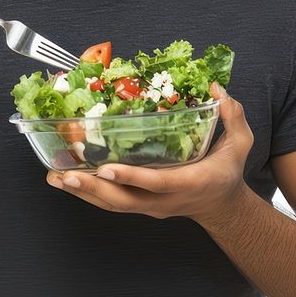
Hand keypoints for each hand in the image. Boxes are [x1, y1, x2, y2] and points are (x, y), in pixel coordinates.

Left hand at [46, 81, 252, 223]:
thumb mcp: (240, 143)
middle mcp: (164, 200)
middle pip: (123, 200)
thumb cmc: (227, 171)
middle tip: (64, 175)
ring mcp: (149, 207)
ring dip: (82, 192)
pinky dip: (86, 194)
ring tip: (55, 178)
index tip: (105, 168)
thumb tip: (218, 90)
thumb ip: (233, 116)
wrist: (221, 205)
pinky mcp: (139, 206)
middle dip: (92, 188)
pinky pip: (110, 203)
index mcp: (189, 183)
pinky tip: (65, 181)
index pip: (156, 183)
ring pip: (111, 204)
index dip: (130, 176)